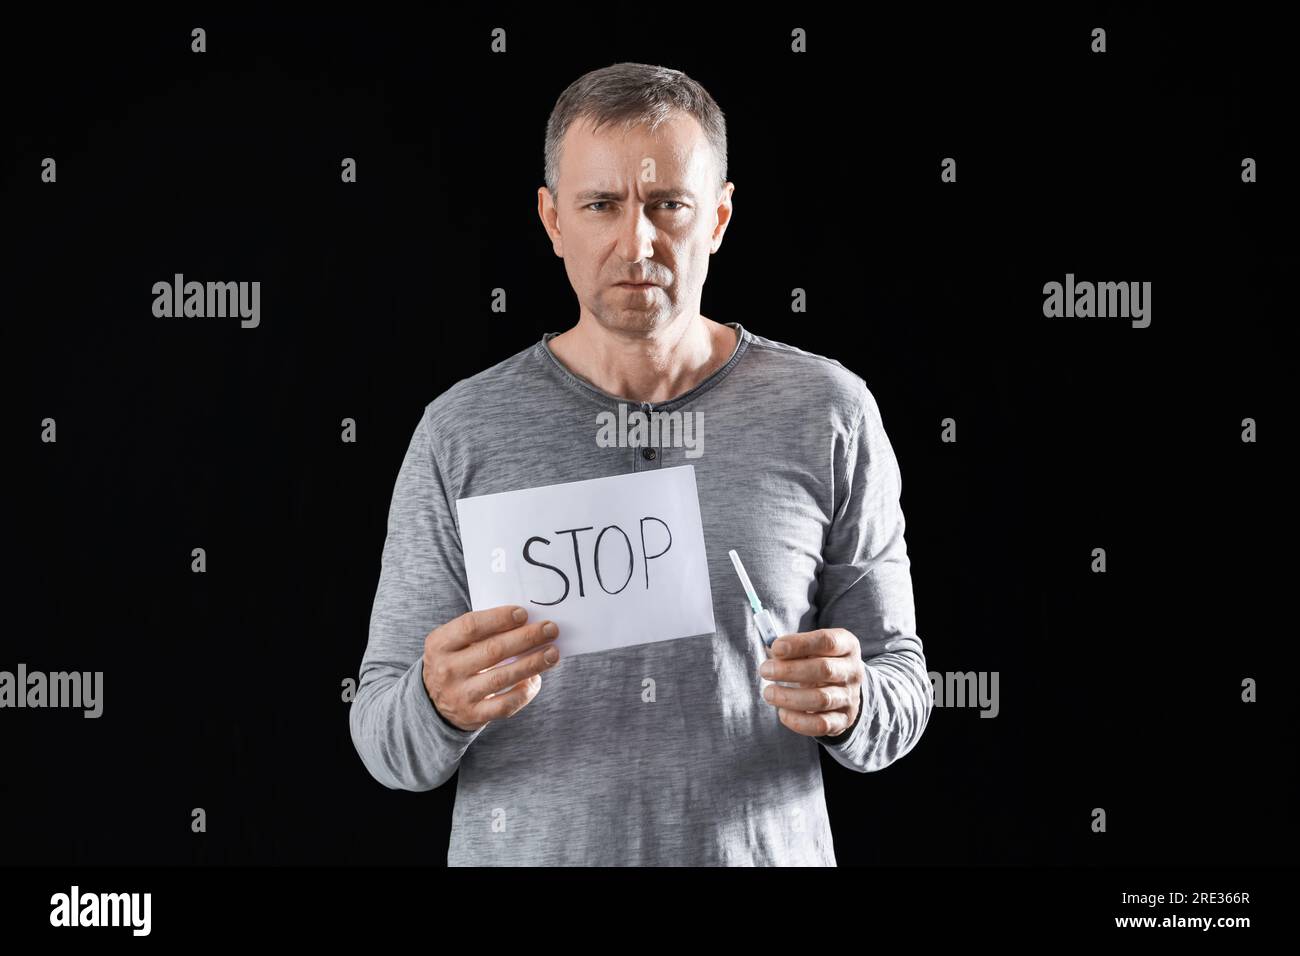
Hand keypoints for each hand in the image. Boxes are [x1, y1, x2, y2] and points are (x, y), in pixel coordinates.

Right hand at [422, 605, 560, 731]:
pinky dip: (524, 692)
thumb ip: (481, 630)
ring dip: (532, 663)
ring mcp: (459, 695)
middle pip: (493, 651)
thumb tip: (525, 621)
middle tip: (550, 629)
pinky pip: (505, 705)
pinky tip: (536, 680)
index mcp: (439, 644)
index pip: (471, 626)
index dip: (499, 618)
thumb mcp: (453, 642)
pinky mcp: (473, 715)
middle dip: (526, 638)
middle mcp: (446, 670)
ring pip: (502, 677)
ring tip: (552, 653)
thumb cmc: (454, 660)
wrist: (434, 702)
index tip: (524, 614)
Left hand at [759, 627, 863, 737]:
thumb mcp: (810, 647)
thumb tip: (773, 649)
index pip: (827, 641)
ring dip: (789, 697)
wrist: (840, 689)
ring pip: (821, 699)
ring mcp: (850, 697)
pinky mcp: (843, 720)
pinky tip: (782, 712)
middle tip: (765, 670)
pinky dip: (797, 720)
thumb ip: (792, 646)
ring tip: (768, 693)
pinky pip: (821, 724)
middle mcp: (853, 671)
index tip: (775, 648)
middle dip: (789, 670)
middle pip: (824, 669)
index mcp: (847, 645)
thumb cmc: (816, 661)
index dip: (800, 644)